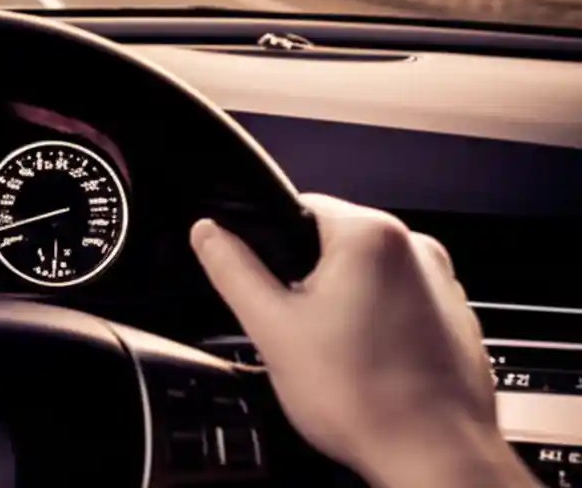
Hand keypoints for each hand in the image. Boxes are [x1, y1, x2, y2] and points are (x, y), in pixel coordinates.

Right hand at [190, 194, 536, 487]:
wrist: (433, 458)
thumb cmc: (363, 398)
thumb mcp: (272, 329)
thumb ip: (233, 270)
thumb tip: (208, 233)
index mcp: (370, 235)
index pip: (299, 207)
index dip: (270, 247)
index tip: (269, 290)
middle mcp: (417, 248)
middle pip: (334, 246)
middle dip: (309, 284)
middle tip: (300, 334)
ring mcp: (443, 284)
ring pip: (367, 279)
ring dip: (345, 308)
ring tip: (337, 358)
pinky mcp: (455, 318)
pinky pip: (400, 307)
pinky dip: (379, 330)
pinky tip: (369, 369)